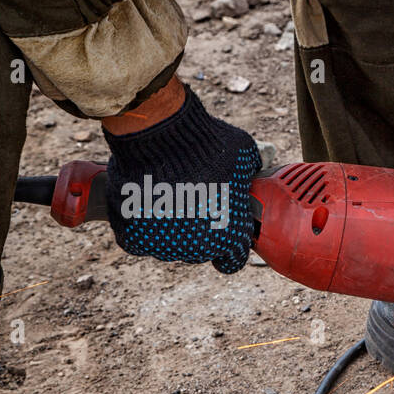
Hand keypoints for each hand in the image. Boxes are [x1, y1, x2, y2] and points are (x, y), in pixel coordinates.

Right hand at [103, 83, 259, 272]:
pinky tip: (142, 204)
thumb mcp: (245, 156)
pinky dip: (139, 225)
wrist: (162, 134)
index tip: (221, 229)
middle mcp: (198, 250)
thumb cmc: (209, 145)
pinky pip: (137, 239)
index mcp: (231, 238)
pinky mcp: (132, 238)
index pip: (232, 260)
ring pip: (167, 246)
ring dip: (168, 229)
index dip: (228, 243)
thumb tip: (262, 159)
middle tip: (190, 203)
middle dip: (198, 232)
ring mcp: (163, 247)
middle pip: (199, 251)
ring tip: (165, 197)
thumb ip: (252, 170)